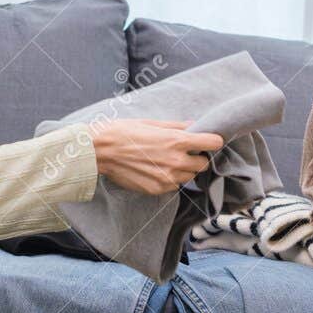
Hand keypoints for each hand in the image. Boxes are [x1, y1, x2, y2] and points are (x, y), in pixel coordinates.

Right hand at [89, 119, 224, 196]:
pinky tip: (155, 169)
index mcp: (177, 141)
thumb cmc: (123, 132)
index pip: (213, 143)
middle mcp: (176, 162)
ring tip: (166, 160)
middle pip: (204, 164)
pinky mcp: (157, 189)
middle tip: (184, 151)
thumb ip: (177, 126)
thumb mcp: (151, 123)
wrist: (99, 151)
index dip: (212, 140)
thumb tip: (194, 126)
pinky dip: (170, 179)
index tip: (207, 140)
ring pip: (189, 177)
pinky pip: (173, 185)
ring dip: (184, 169)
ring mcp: (167, 178)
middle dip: (197, 157)